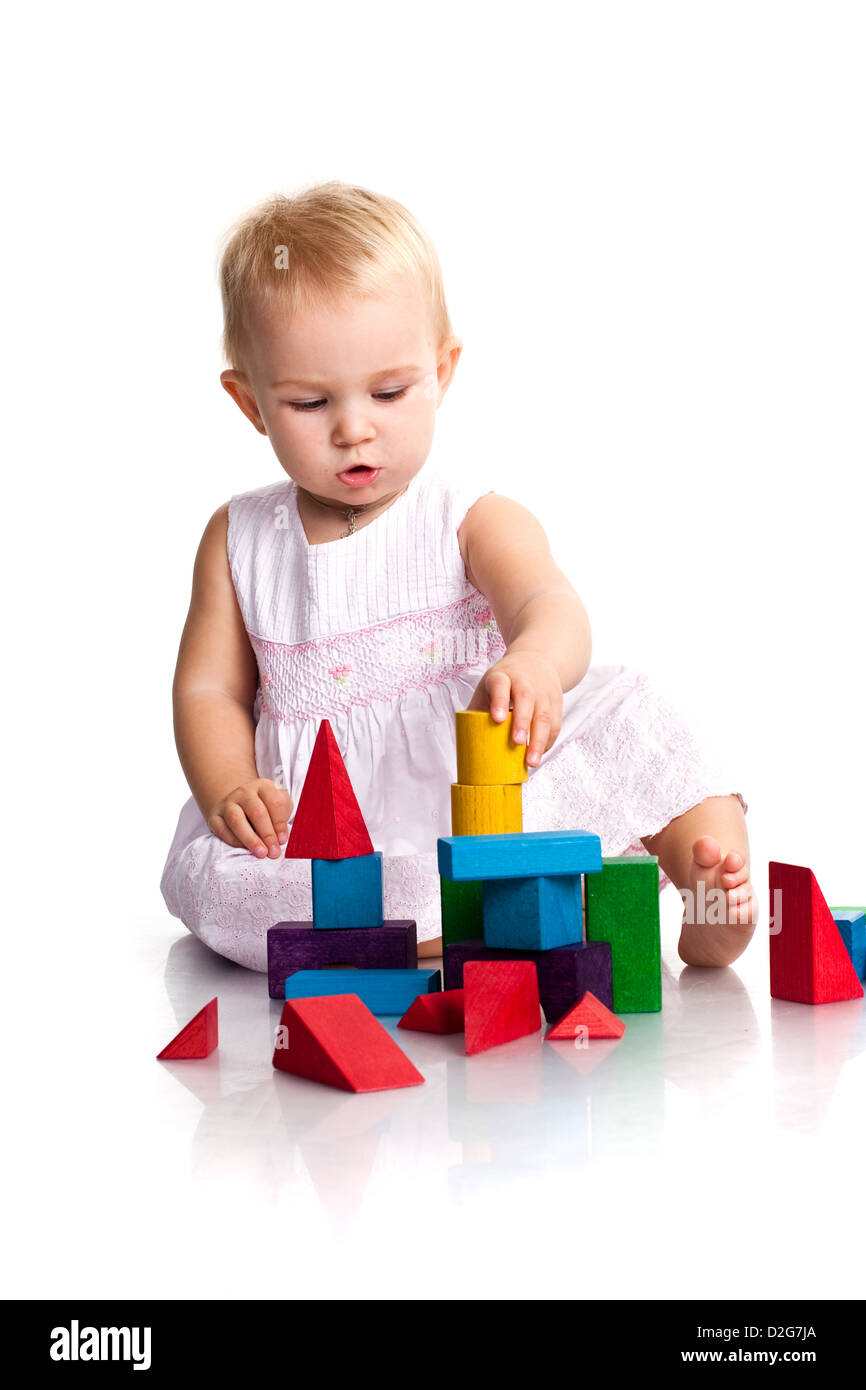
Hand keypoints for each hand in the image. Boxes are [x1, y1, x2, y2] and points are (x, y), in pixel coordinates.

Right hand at [207, 779, 292, 857]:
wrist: (239, 803)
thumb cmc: (265, 807)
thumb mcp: (279, 804)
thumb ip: (284, 816)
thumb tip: (282, 836)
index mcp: (263, 786)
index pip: (275, 803)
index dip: (280, 823)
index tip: (283, 840)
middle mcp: (244, 792)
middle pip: (257, 812)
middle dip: (267, 834)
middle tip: (273, 852)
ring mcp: (228, 803)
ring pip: (237, 820)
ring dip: (250, 839)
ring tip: (261, 853)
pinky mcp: (215, 816)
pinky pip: (223, 830)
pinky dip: (235, 842)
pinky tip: (245, 850)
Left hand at [466, 651, 562, 766]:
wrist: (536, 659)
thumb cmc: (506, 678)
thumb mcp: (489, 685)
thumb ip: (478, 708)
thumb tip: (466, 740)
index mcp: (502, 675)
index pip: (500, 685)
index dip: (499, 701)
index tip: (497, 719)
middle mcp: (525, 680)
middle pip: (526, 699)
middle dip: (522, 722)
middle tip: (517, 742)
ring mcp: (543, 690)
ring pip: (544, 714)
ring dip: (539, 739)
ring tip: (531, 760)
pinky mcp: (557, 700)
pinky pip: (555, 722)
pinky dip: (548, 740)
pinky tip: (540, 752)